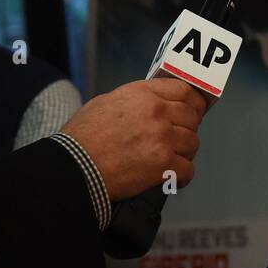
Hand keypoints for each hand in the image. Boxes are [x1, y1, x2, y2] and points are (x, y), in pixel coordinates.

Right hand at [64, 78, 205, 201]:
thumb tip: (152, 103)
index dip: (192, 102)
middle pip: (192, 117)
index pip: (184, 91)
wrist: (75, 166)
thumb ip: (135, 99)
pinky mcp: (163, 165)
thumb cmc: (83, 136)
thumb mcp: (107, 102)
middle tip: (179, 139)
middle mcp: (157, 112)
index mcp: (143, 94)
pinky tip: (172, 176)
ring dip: (185, 152)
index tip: (193, 111)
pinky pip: (188, 169)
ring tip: (171, 159)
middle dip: (188, 129)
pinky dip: (182, 175)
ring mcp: (162, 138)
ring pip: (193, 143)